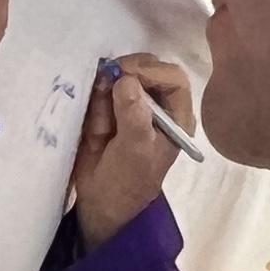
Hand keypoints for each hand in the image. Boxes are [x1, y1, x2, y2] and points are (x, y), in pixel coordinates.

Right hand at [70, 56, 197, 247]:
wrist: (100, 202)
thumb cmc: (127, 180)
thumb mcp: (134, 151)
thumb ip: (133, 116)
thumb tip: (126, 81)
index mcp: (176, 116)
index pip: (173, 78)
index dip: (151, 71)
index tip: (125, 77)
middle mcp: (157, 105)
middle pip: (146, 68)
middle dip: (124, 76)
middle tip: (104, 87)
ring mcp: (132, 103)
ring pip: (120, 75)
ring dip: (105, 91)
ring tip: (100, 123)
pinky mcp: (110, 107)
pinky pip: (101, 88)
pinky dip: (94, 98)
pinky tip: (94, 124)